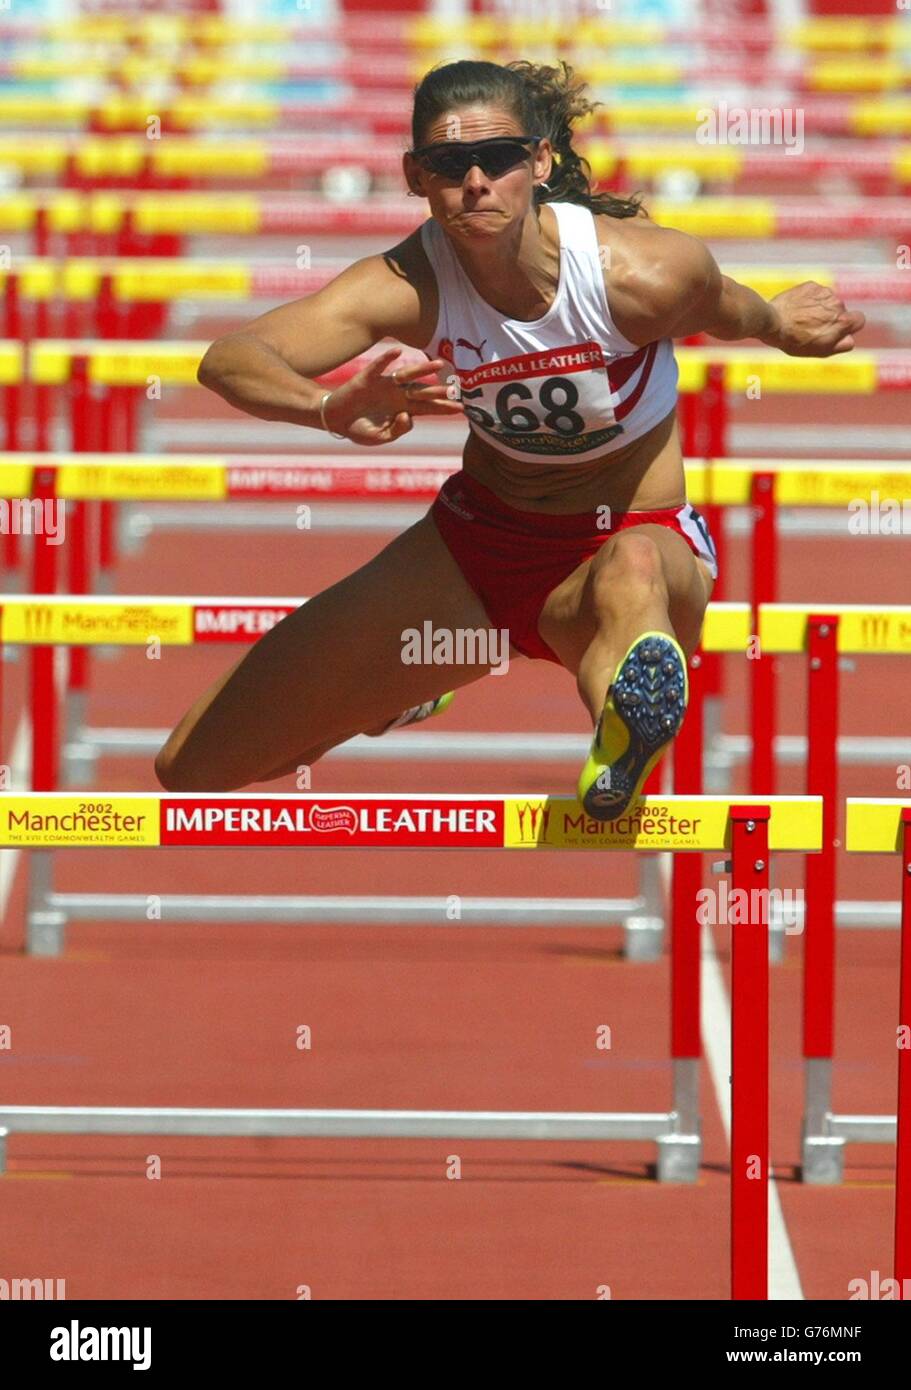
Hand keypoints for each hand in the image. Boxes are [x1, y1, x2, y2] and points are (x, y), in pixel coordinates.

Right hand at [321, 347, 463, 445]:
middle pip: (423, 392)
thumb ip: (396, 430)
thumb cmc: (360, 429)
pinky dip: (388, 359)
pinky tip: (398, 352)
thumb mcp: (379, 437)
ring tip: (439, 364)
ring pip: (407, 375)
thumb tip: (408, 416)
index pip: (428, 408)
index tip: (461, 408)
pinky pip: (380, 366)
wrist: (335, 419)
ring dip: (423, 369)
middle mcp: (398, 395)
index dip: (444, 408)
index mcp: (403, 410)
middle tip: (457, 389)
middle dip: (440, 391)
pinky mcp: (368, 378)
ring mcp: (384, 385)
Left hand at [762, 282, 865, 357]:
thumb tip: (851, 339)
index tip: (836, 331)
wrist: (772, 321)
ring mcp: (824, 292)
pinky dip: (808, 300)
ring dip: (819, 308)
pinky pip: (815, 293)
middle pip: (841, 311)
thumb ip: (841, 345)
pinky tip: (796, 309)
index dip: (849, 327)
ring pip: (828, 301)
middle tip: (811, 328)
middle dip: (831, 318)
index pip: (859, 320)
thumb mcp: (821, 350)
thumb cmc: (795, 341)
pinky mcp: (811, 286)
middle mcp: (837, 303)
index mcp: (843, 321)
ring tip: (800, 319)